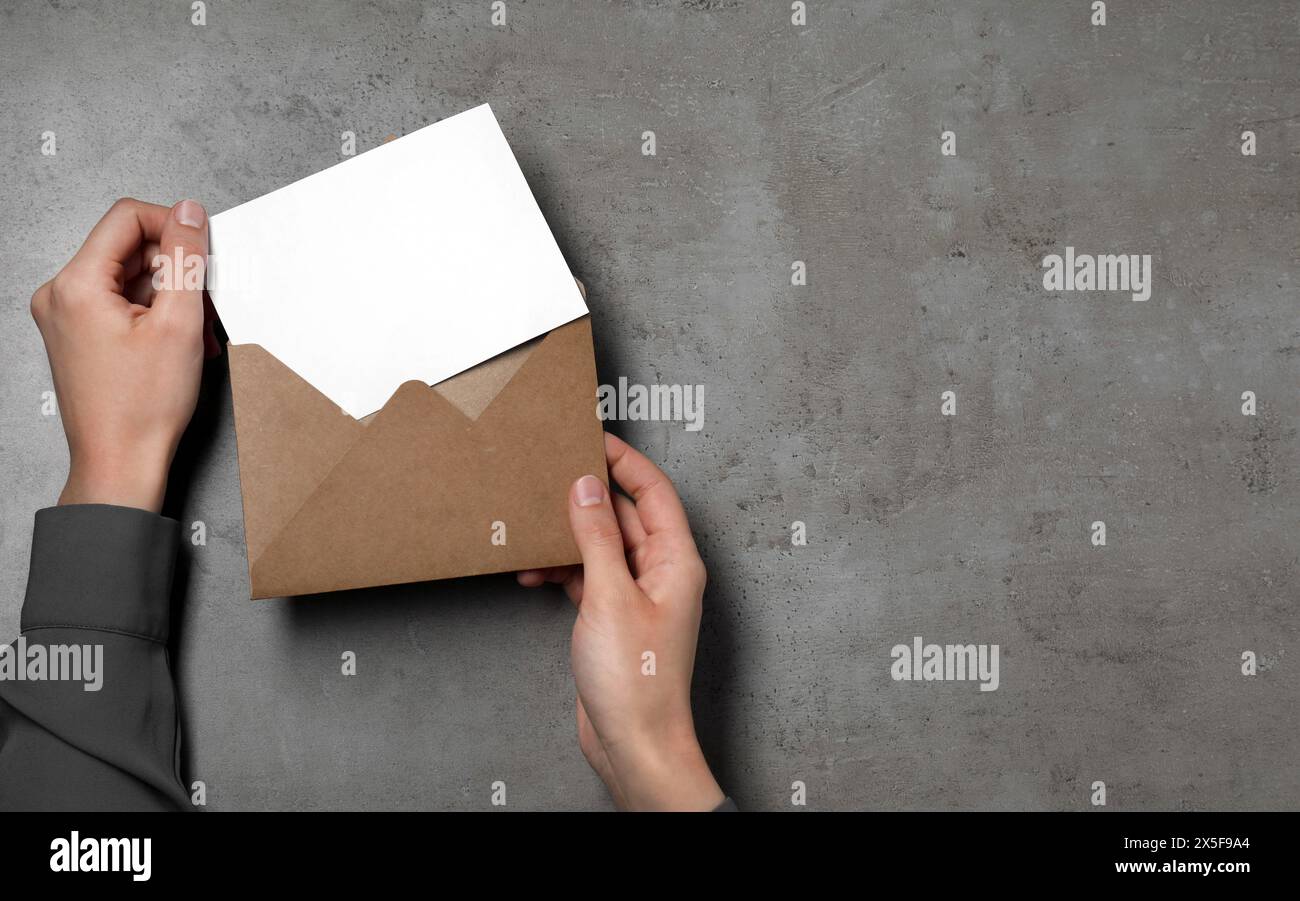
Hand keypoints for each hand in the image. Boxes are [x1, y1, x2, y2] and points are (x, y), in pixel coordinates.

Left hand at [31, 198, 218, 513]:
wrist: (121, 463)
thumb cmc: (143, 408)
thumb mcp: (179, 322)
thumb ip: (185, 258)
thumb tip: (189, 213)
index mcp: (75, 285)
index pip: (127, 218)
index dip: (173, 227)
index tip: (202, 252)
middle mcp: (60, 296)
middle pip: (129, 250)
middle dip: (175, 272)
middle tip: (204, 307)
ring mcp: (65, 317)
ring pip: (129, 279)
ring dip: (171, 298)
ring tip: (194, 335)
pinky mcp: (78, 336)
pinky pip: (121, 304)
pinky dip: (155, 316)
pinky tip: (179, 343)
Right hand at [518, 433, 724, 810]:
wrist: (634, 743)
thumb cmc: (636, 680)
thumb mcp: (608, 595)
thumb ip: (596, 536)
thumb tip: (587, 486)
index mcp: (675, 560)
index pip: (652, 491)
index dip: (624, 461)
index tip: (592, 438)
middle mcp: (661, 573)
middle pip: (626, 515)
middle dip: (589, 495)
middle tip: (551, 473)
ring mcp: (638, 596)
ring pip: (602, 546)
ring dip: (569, 536)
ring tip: (533, 524)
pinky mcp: (615, 619)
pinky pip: (589, 577)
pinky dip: (562, 571)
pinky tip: (533, 572)